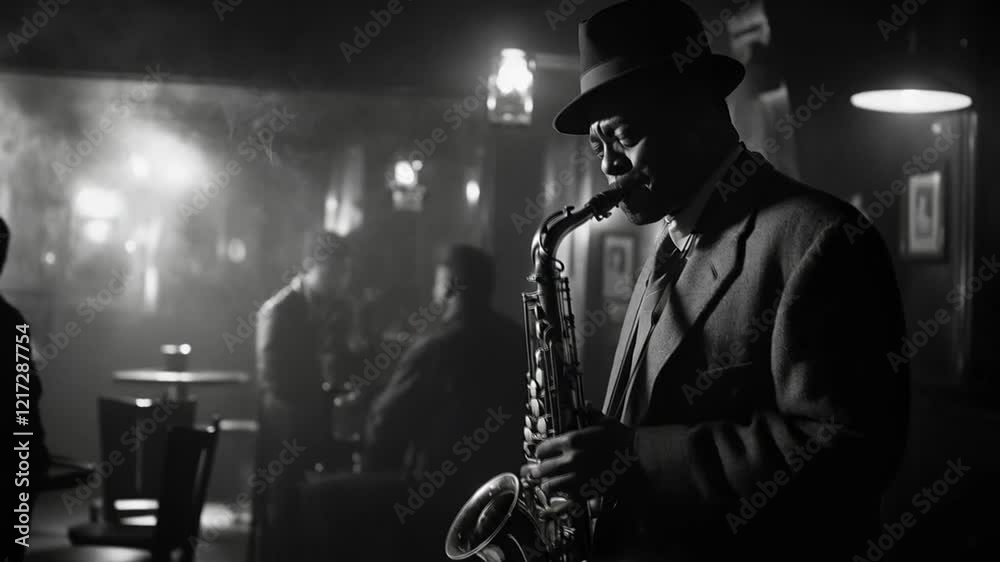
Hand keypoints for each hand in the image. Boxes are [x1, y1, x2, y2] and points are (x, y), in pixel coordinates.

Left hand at [519, 404, 635, 499]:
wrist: (638, 461)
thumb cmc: (623, 440)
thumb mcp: (606, 421)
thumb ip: (591, 414)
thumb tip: (585, 407)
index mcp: (571, 441)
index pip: (543, 449)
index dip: (541, 452)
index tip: (541, 454)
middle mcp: (570, 460)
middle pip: (543, 469)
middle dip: (538, 470)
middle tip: (536, 472)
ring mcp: (576, 478)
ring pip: (550, 485)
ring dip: (547, 484)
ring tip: (547, 484)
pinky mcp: (585, 493)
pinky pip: (565, 498)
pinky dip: (561, 497)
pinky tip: (561, 494)